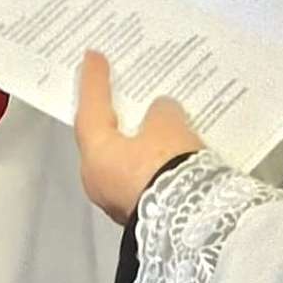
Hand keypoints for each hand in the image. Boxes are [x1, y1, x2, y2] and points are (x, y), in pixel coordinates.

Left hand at [74, 50, 202, 225]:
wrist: (192, 225)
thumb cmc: (168, 170)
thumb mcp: (167, 126)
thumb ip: (159, 112)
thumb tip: (159, 112)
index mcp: (96, 156)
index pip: (90, 109)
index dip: (93, 80)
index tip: (92, 56)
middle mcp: (99, 181)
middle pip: (102, 138)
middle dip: (109, 115)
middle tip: (113, 89)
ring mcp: (118, 201)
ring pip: (122, 160)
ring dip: (133, 140)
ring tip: (148, 118)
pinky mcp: (141, 214)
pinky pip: (140, 176)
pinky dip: (148, 159)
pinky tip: (165, 149)